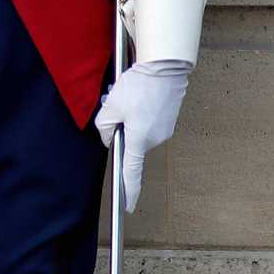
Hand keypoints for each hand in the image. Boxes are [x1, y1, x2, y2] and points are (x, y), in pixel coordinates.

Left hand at [94, 59, 189, 213]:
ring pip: (137, 129)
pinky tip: (136, 93)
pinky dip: (138, 110)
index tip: (128, 207)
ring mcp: (164, 128)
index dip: (129, 190)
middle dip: (118, 127)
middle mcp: (155, 139)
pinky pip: (147, 120)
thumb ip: (105, 127)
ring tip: (126, 94)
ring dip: (127, 116)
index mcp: (140, 140)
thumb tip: (109, 138)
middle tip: (111, 103)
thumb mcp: (110, 107)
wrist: (166, 67)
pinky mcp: (168, 118)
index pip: (132, 172)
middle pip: (129, 141)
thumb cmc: (138, 87)